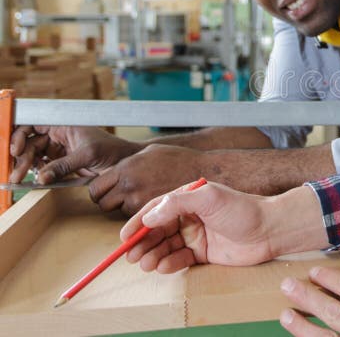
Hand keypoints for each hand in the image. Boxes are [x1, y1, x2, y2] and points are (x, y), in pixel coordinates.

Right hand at [8, 126, 142, 183]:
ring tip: (19, 179)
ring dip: (24, 166)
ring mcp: (59, 150)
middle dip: (20, 157)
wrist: (126, 163)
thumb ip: (64, 165)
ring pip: (33, 156)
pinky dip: (35, 173)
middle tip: (16, 174)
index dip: (20, 134)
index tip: (15, 149)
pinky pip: (43, 167)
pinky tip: (31, 179)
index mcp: (63, 125)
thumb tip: (41, 176)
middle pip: (30, 143)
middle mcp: (58, 135)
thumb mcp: (88, 155)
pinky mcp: (62, 164)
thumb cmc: (113, 151)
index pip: (33, 124)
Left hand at [88, 144, 203, 215]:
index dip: (100, 191)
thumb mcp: (151, 152)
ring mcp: (141, 203)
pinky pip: (140, 221)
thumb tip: (110, 173)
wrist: (208, 170)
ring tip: (140, 201)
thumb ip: (129, 162)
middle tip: (119, 198)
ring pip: (121, 214)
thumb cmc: (181, 160)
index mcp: (126, 169)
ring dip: (127, 211)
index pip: (96, 188)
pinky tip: (153, 208)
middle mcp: (131, 187)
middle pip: (104, 205)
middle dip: (111, 203)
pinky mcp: (154, 217)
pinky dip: (144, 218)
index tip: (105, 191)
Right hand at [122, 181, 274, 271]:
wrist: (270, 230)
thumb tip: (150, 215)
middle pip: (157, 230)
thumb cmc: (242, 209)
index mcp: (189, 198)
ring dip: (152, 255)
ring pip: (166, 246)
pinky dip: (169, 264)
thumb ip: (177, 203)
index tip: (123, 237)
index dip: (138, 222)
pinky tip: (163, 267)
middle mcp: (190, 216)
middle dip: (142, 243)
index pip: (156, 209)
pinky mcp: (203, 254)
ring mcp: (196, 235)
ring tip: (145, 263)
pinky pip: (179, 259)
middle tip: (130, 256)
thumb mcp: (208, 197)